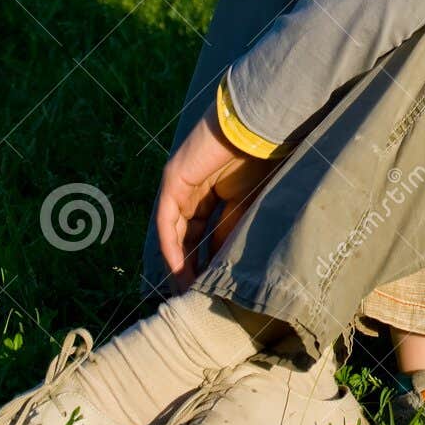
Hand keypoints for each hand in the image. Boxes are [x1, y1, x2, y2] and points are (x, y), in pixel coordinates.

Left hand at [155, 105, 274, 289]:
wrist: (254, 128)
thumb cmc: (257, 159)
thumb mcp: (244, 203)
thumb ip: (230, 229)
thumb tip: (223, 263)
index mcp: (209, 192)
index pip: (201, 233)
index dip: (204, 260)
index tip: (210, 287)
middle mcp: (190, 190)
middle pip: (184, 235)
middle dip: (189, 265)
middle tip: (194, 296)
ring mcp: (179, 185)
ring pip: (173, 231)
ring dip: (179, 262)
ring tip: (186, 290)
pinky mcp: (172, 181)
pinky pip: (167, 221)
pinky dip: (172, 246)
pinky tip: (180, 269)